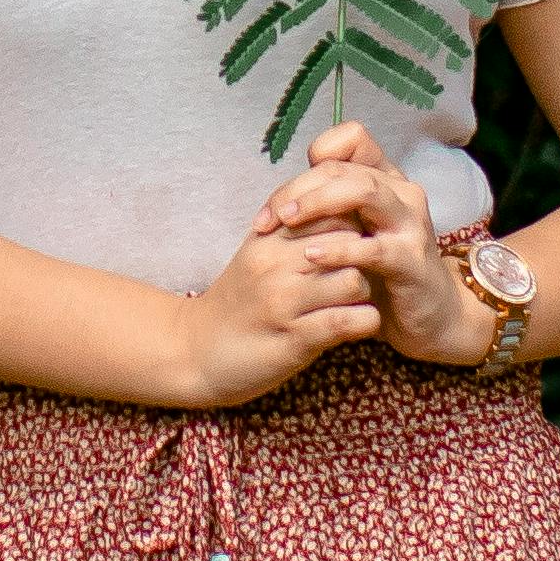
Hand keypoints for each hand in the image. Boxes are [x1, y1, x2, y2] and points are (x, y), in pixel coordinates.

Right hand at [187, 210, 398, 405]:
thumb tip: (337, 207)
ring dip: (366, 294)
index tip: (356, 246)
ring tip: (355, 303)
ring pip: (353, 281)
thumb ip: (291, 232)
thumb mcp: (257, 256)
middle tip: (365, 276)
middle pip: (348, 241)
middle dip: (366, 258)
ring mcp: (283, 303)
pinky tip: (356, 326)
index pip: (330, 211)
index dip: (354, 226)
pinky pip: (347, 322)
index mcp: (268, 240)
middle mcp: (275, 266)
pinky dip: (363, 323)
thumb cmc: (236, 304)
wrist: (194, 352)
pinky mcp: (293, 340)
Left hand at [258, 122, 487, 367]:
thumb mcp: (353, 234)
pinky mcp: (412, 260)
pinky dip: (338, 249)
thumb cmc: (381, 272)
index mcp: (386, 180)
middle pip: (343, 168)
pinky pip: (373, 247)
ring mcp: (410, 224)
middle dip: (298, 189)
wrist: (428, 316)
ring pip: (364, 190)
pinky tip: (311, 256)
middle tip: (268, 218)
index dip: (310, 161)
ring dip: (318, 202)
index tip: (278, 201)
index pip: (350, 141)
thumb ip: (327, 211)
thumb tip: (280, 200)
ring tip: (287, 221)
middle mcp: (401, 193)